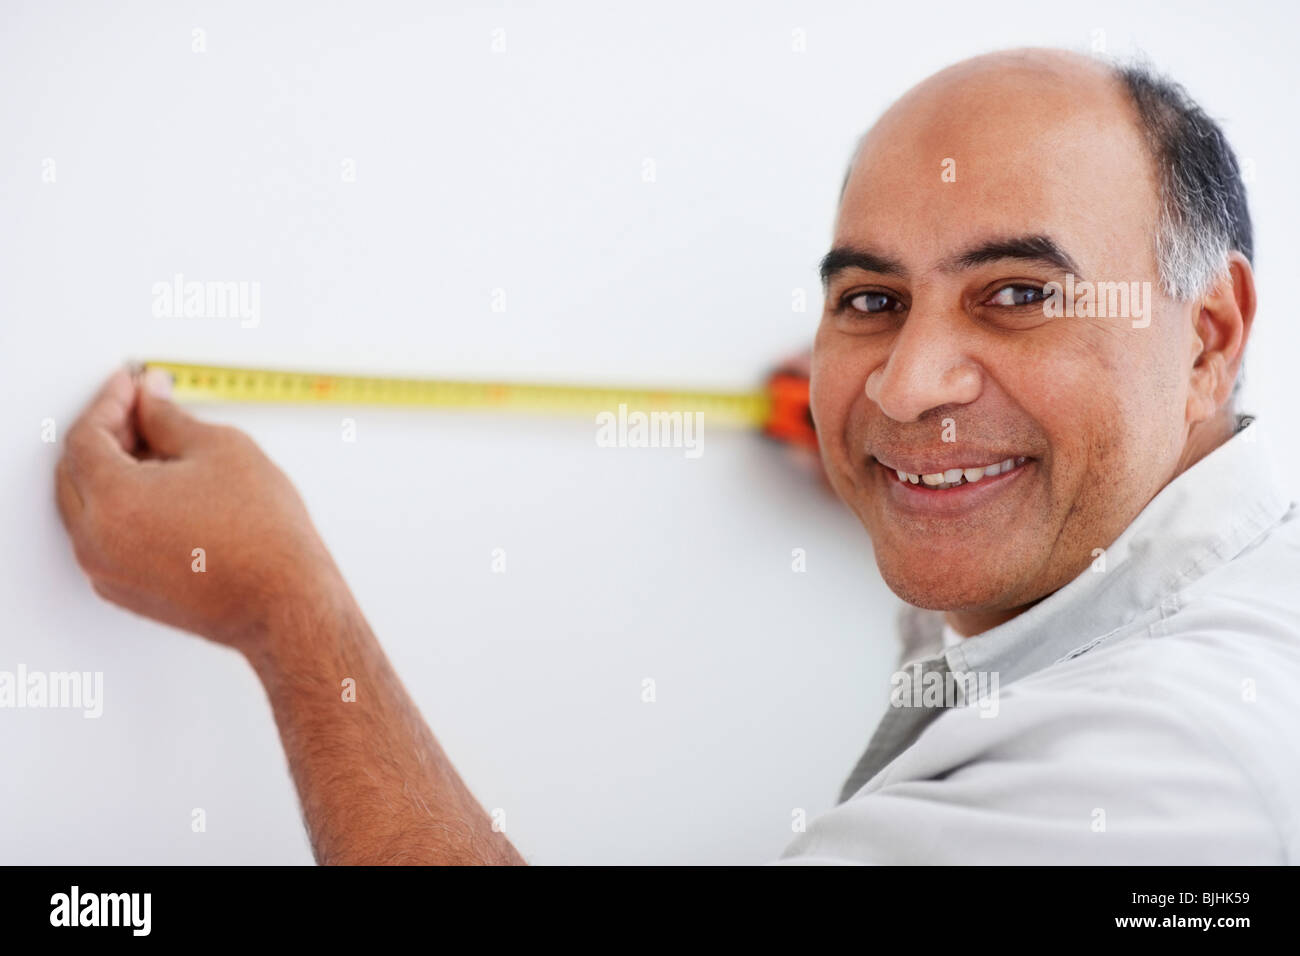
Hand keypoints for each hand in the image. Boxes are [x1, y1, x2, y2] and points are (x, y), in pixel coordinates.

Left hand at [55, 367, 340, 653]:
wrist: (286, 601)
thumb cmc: (263, 535)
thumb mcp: (220, 449)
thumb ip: (169, 417)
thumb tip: (151, 400)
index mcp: (113, 500)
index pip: (87, 435)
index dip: (111, 401)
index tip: (132, 384)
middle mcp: (96, 540)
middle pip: (76, 469)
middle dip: (108, 433)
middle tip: (144, 410)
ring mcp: (106, 570)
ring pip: (87, 505)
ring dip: (112, 470)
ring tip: (159, 449)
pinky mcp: (125, 589)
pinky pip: (103, 536)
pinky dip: (120, 506)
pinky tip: (162, 490)